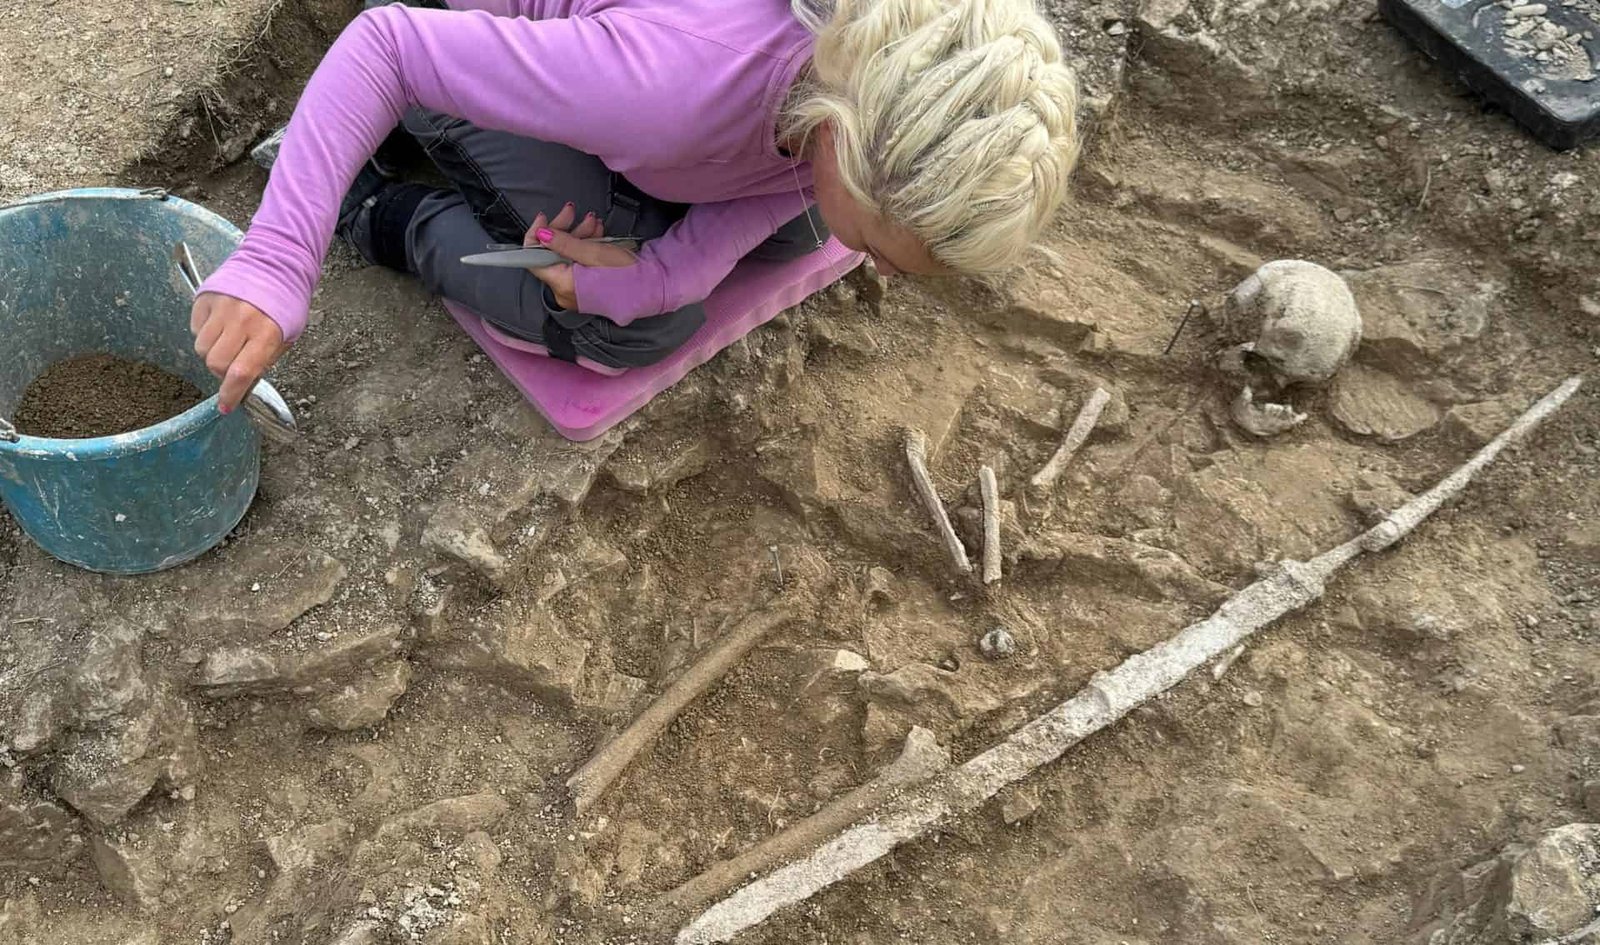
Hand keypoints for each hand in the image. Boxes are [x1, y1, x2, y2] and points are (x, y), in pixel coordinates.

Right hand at [190, 293, 287, 413]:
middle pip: (216, 363)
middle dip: (221, 372)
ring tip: (229, 340)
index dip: (231, 394)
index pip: (241, 373)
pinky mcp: (205, 298)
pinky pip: (195, 328)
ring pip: (202, 348)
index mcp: (266, 333)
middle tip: (233, 363)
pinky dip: (205, 333)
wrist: (274, 265)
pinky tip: (221, 324)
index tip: (225, 407)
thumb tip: (245, 383)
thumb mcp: (288, 335)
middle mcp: (241, 321)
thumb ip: (266, 359)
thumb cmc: (285, 304)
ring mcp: (220, 308)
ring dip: (212, 352)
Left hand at [525, 203, 636, 310]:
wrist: (654, 288)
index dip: (536, 235)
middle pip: (551, 254)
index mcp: (563, 284)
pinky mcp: (586, 287)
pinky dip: (585, 247)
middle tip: (574, 210)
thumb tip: (541, 234)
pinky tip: (598, 234)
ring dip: (577, 234)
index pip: (534, 259)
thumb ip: (565, 243)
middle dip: (562, 229)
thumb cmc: (627, 273)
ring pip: (566, 256)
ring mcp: (575, 290)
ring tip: (595, 223)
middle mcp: (564, 291)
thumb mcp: (595, 252)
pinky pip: (577, 264)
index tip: (545, 217)